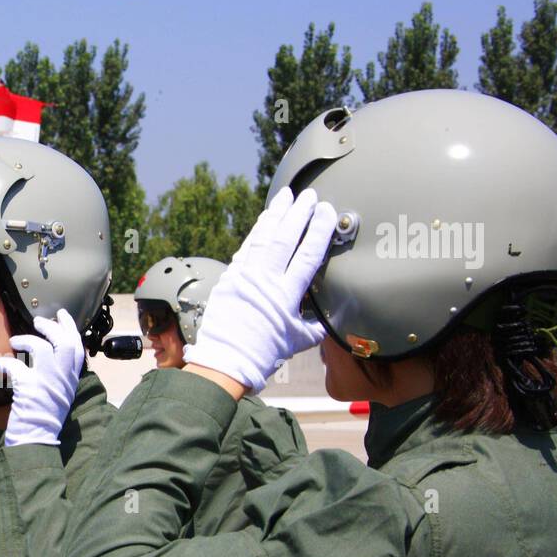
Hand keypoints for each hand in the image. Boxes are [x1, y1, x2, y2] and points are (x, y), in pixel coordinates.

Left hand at [0, 308, 83, 446]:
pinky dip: (5, 362)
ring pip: (42, 348)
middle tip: (38, 321)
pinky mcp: (30, 389)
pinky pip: (16, 366)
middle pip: (65, 342)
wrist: (35, 442)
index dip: (70, 328)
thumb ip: (57, 375)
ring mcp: (48, 383)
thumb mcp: (58, 395)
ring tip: (15, 340)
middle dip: (51, 327)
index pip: (77, 347)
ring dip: (27, 340)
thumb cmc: (42, 419)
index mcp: (71, 380)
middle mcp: (63, 379)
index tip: (62, 315)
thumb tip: (48, 354)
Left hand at [183, 187, 335, 392]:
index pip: (308, 255)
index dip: (320, 230)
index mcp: (286, 296)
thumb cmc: (263, 355)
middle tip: (310, 195)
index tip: (328, 212)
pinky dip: (257, 231)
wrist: (226, 361)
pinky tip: (264, 219)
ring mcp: (245, 278)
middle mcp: (265, 282)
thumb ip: (316, 325)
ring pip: (263, 237)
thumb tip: (331, 318)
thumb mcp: (297, 341)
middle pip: (286, 238)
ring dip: (276, 214)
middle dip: (299, 213)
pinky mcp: (230, 278)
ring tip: (285, 196)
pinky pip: (246, 248)